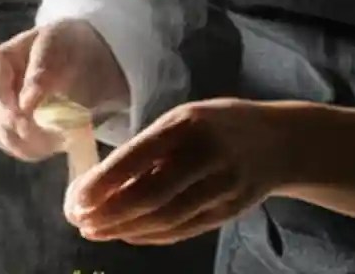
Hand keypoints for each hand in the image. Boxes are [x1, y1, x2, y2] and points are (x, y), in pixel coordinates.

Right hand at [0, 18, 129, 161]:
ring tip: (61, 137)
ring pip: (2, 137)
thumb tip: (27, 102)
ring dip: (31, 142)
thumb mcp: (55, 45)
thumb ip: (41, 71)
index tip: (24, 124)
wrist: (76, 53)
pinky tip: (57, 141)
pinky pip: (16, 147)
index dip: (5, 111)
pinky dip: (37, 148)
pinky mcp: (9, 130)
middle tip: (50, 137)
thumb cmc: (62, 43)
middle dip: (20, 130)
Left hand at [63, 98, 290, 245]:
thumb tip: (99, 181)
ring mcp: (222, 186)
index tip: (75, 199)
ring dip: (125, 229)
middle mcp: (207, 154)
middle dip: (110, 212)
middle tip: (79, 220)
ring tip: (94, 230)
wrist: (279, 141)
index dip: (104, 182)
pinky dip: (150, 235)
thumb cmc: (217, 126)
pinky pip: (183, 229)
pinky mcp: (230, 210)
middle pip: (151, 195)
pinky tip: (126, 234)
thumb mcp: (184, 119)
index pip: (139, 156)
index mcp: (189, 123)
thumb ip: (150, 146)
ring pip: (166, 218)